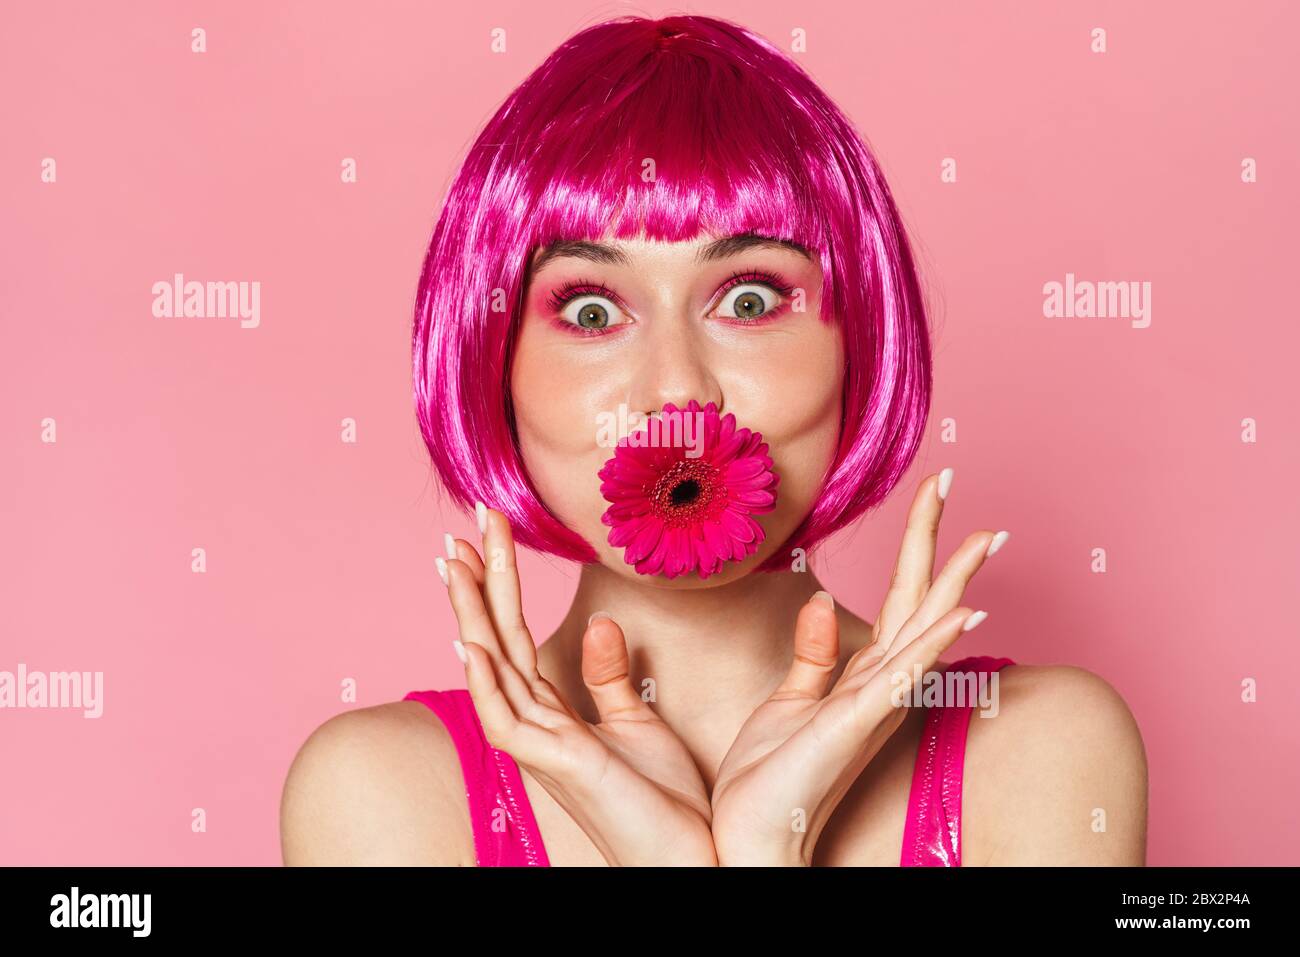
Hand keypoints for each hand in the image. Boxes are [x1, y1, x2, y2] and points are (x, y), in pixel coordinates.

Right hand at [439, 503, 716, 865]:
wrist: (688, 859)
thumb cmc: (664, 801)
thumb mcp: (638, 723)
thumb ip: (610, 675)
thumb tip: (601, 621)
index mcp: (554, 713)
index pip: (517, 635)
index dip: (502, 584)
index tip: (490, 534)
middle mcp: (537, 725)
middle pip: (498, 639)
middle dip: (481, 580)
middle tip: (467, 524)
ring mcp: (541, 747)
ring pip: (493, 668)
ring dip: (471, 614)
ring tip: (456, 559)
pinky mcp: (559, 767)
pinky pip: (508, 720)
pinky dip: (487, 681)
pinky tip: (473, 641)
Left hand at [709, 469, 1006, 864]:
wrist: (752, 832)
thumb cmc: (772, 776)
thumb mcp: (789, 701)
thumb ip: (812, 654)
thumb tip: (821, 601)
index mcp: (864, 676)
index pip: (899, 598)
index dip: (917, 544)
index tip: (933, 493)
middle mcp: (880, 685)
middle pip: (917, 598)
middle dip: (938, 539)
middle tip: (952, 479)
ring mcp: (874, 703)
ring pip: (922, 627)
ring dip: (955, 579)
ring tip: (986, 533)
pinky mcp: (855, 721)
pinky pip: (902, 672)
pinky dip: (935, 640)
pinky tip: (965, 609)